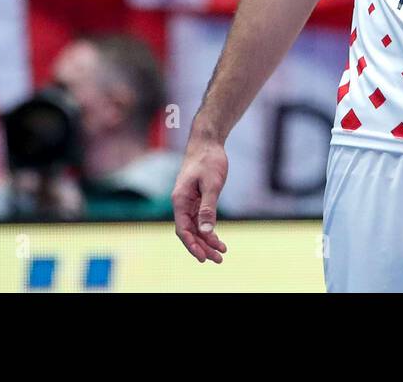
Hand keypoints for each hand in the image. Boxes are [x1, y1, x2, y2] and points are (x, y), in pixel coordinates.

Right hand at [171, 136, 228, 263]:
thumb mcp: (212, 184)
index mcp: (180, 200)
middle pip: (189, 232)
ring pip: (196, 228)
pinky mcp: (197, 199)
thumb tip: (207, 231)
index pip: (183, 229)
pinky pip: (200, 220)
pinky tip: (218, 240)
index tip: (203, 258)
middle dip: (202, 247)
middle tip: (218, 259)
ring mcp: (188, 202)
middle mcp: (181, 203)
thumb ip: (208, 208)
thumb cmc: (208, 160)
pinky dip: (209, 230)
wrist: (208, 142)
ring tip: (222, 253)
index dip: (192, 245)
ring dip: (207, 241)